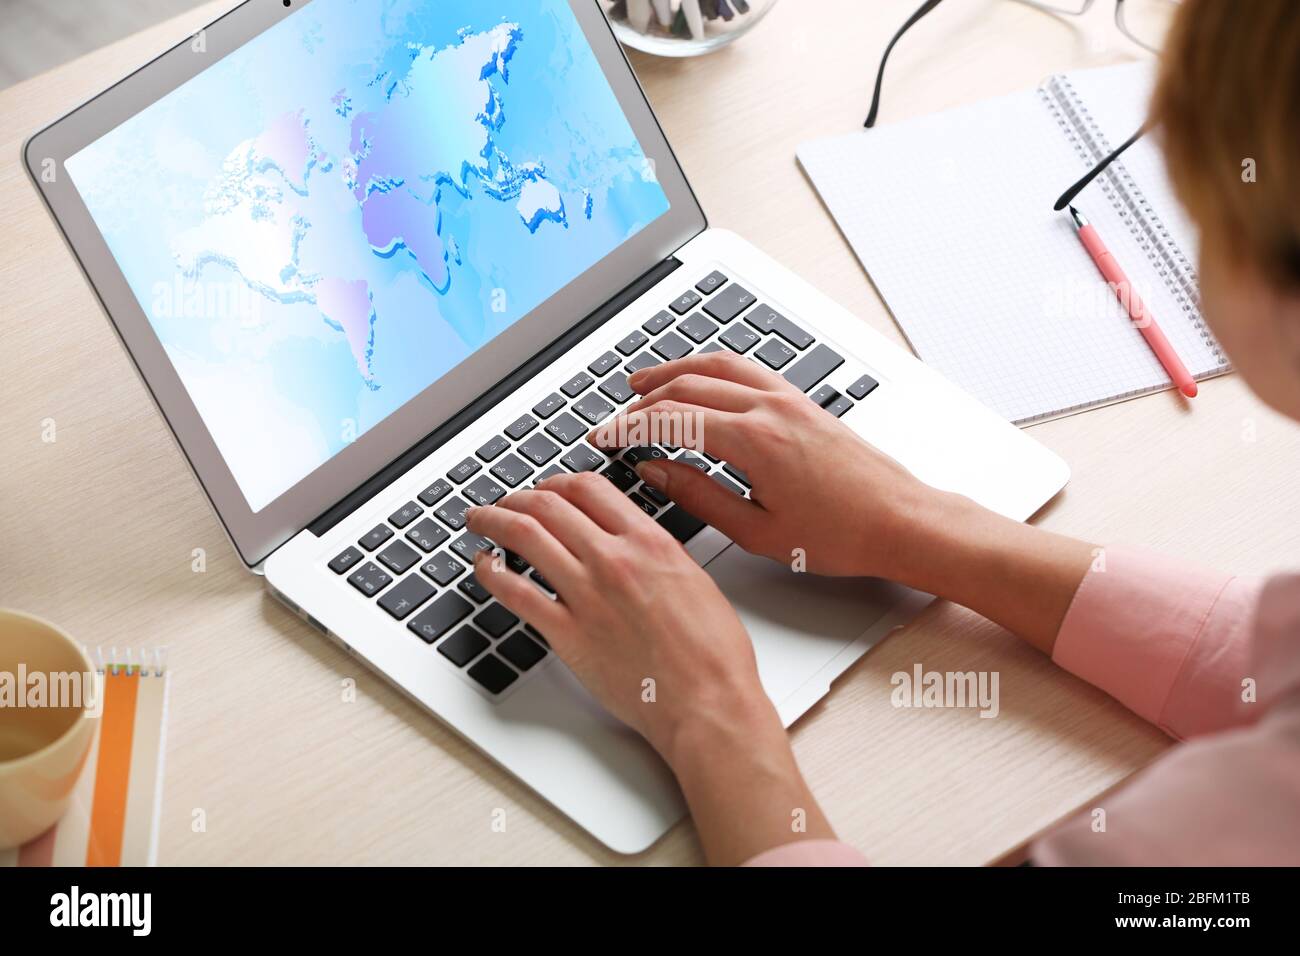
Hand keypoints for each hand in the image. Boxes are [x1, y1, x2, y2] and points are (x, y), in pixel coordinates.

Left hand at [464, 473, 836, 863]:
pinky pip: (515, 592)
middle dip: (517, 497)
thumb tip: (631, 545)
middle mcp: (613, 560)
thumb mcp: (694, 580)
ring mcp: (586, 595)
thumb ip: (655, 554)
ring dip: (493, 522)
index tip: (546, 488)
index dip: (556, 482)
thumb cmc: (713, 654)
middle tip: (504, 501)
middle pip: (548, 505)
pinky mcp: (567, 635)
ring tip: (479, 521)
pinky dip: (491, 572)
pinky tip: (483, 566)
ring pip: (524, 536)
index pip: (588, 488)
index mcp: (649, 542)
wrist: (708, 703)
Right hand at [593, 351, 1094, 653]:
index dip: (629, 427)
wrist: (902, 522)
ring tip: (641, 383)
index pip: (672, 420)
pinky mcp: (803, 402)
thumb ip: (699, 494)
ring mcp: (789, 399)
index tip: (602, 436)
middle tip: (614, 421)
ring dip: (674, 372)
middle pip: (688, 387)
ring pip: (717, 367)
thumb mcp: (757, 530)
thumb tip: (657, 470)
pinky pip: (746, 369)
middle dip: (642, 401)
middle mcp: (771, 408)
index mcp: (755, 441)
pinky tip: (699, 379)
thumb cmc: (841, 536)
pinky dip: (711, 368)